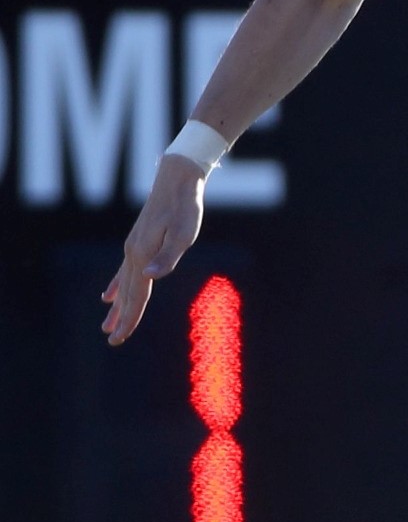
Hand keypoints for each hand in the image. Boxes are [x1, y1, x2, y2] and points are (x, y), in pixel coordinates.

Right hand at [101, 155, 207, 345]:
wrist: (177, 180)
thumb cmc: (185, 207)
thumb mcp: (184, 232)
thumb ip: (168, 256)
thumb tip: (150, 276)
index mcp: (143, 256)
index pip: (136, 294)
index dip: (130, 318)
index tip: (120, 339)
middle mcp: (133, 254)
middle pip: (128, 293)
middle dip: (122, 318)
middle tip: (113, 341)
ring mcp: (133, 248)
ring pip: (123, 284)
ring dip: (118, 305)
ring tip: (108, 324)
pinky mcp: (138, 242)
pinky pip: (124, 271)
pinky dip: (116, 285)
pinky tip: (108, 295)